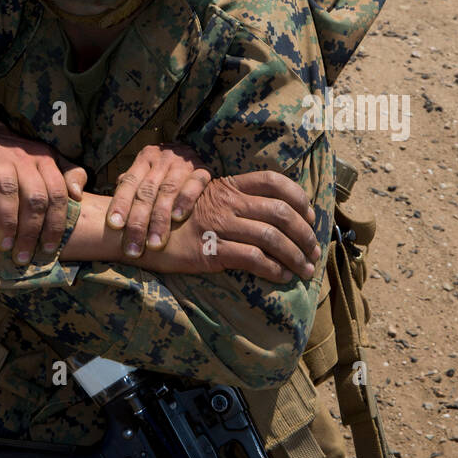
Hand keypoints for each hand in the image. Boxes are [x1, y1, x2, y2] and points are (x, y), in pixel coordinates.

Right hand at [0, 121, 87, 264]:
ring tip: (5, 245)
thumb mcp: (48, 160)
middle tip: (22, 256)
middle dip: (30, 230)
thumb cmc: (19, 156)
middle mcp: (25, 158)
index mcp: (45, 161)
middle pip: (34, 197)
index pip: (56, 194)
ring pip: (8, 188)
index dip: (55, 224)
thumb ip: (68, 176)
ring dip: (8, 219)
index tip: (47, 250)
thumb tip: (79, 196)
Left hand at [106, 144, 211, 255]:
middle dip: (138, 222)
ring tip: (155, 244)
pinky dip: (184, 200)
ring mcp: (182, 164)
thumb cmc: (165, 169)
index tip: (114, 226)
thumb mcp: (147, 171)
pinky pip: (193, 184)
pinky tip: (178, 217)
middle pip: (146, 191)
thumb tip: (114, 211)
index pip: (129, 182)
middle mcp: (161, 160)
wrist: (195, 151)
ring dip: (160, 219)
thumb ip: (131, 188)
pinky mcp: (202, 170)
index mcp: (144, 159)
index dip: (120, 203)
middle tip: (134, 249)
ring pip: (167, 191)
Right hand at [136, 169, 320, 283]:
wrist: (143, 234)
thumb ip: (237, 202)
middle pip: (280, 212)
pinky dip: (273, 269)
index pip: (274, 181)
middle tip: (314, 251)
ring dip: (295, 256)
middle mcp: (227, 202)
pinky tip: (282, 277)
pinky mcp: (211, 250)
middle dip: (305, 234)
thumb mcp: (208, 200)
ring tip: (305, 269)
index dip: (299, 197)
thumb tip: (277, 214)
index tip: (310, 216)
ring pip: (271, 237)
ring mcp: (219, 225)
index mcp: (229, 185)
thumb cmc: (180, 220)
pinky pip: (252, 259)